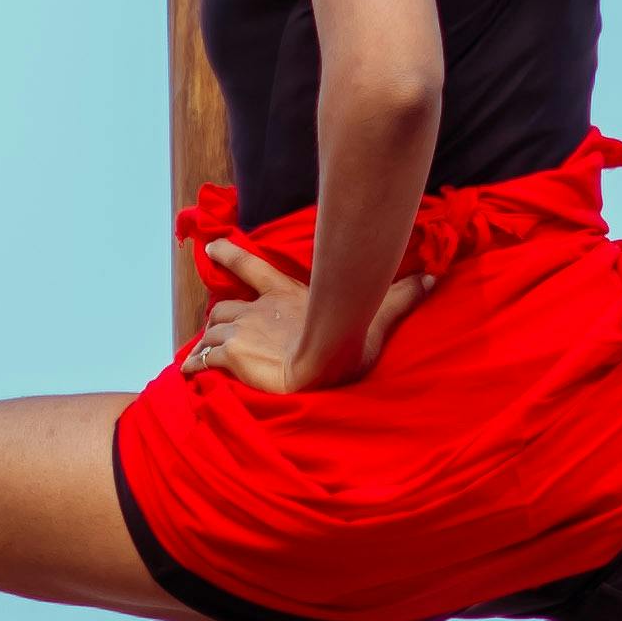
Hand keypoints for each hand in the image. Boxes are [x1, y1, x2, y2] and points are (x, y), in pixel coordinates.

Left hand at [184, 244, 425, 397]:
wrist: (320, 368)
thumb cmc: (346, 344)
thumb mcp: (375, 316)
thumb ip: (400, 296)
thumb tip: (432, 278)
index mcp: (285, 296)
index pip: (251, 267)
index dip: (229, 255)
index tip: (210, 247)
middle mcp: (258, 311)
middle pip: (225, 306)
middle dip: (220, 316)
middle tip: (216, 328)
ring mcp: (242, 333)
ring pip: (212, 329)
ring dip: (206, 340)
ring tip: (202, 353)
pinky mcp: (231, 357)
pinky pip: (204, 359)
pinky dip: (195, 365)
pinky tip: (190, 373)